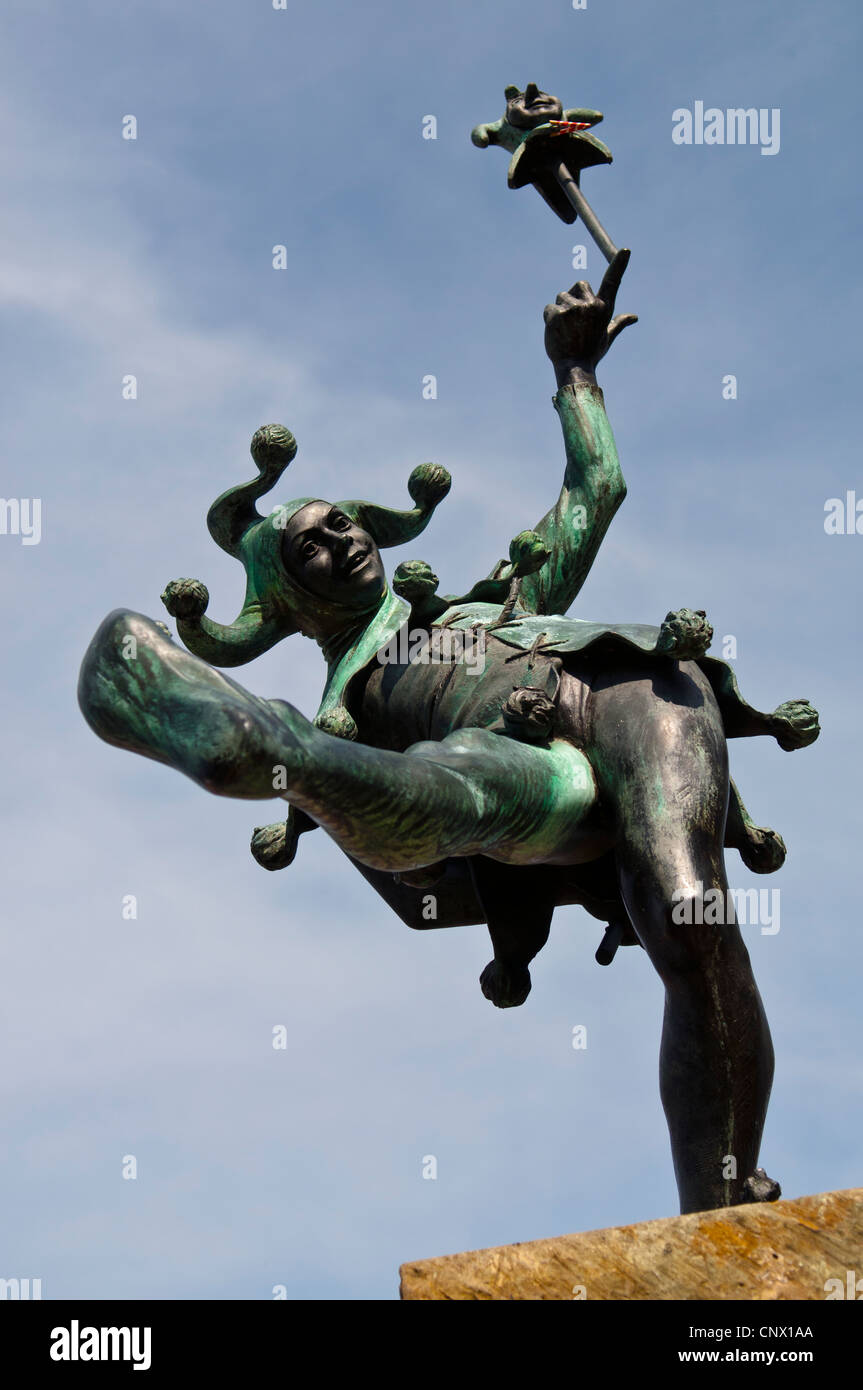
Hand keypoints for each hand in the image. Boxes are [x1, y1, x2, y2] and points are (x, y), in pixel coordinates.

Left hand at [543, 247, 636, 383]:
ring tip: (566, 329)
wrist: (574, 367)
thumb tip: (635, 317)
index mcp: (604, 308)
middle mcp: (590, 305)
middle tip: (575, 321)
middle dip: (574, 297)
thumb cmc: (591, 352)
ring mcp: (573, 309)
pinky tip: (556, 332)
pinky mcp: (556, 314)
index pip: (612, 282)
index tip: (626, 250)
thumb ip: (619, 322)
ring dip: (561, 309)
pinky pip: (549, 308)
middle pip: (578, 285)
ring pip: (561, 296)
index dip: (619, 265)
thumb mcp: (607, 336)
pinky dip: (550, 318)